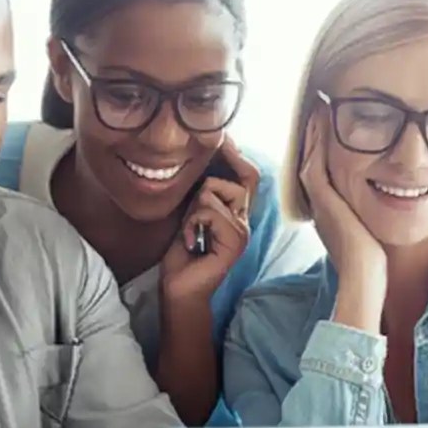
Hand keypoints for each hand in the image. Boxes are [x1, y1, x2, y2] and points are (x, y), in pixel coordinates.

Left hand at [161, 139, 259, 302]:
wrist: (179, 286)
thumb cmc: (181, 252)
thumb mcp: (190, 212)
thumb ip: (202, 191)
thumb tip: (203, 158)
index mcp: (236, 210)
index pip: (248, 173)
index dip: (236, 153)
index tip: (221, 141)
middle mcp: (245, 218)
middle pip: (240, 176)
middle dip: (206, 185)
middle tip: (192, 213)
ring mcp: (243, 230)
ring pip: (214, 191)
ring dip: (194, 209)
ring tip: (191, 231)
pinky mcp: (235, 240)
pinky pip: (210, 210)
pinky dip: (193, 223)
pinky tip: (192, 242)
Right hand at [298, 116, 386, 330]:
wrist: (365, 277)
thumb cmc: (372, 263)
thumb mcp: (368, 234)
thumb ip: (368, 220)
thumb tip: (388, 206)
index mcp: (328, 212)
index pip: (321, 173)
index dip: (321, 149)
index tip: (327, 127)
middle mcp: (319, 204)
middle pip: (310, 161)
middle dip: (313, 136)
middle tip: (316, 110)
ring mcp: (319, 201)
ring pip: (309, 158)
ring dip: (313, 132)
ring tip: (317, 109)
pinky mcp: (324, 199)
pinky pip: (315, 162)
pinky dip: (316, 141)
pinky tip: (322, 121)